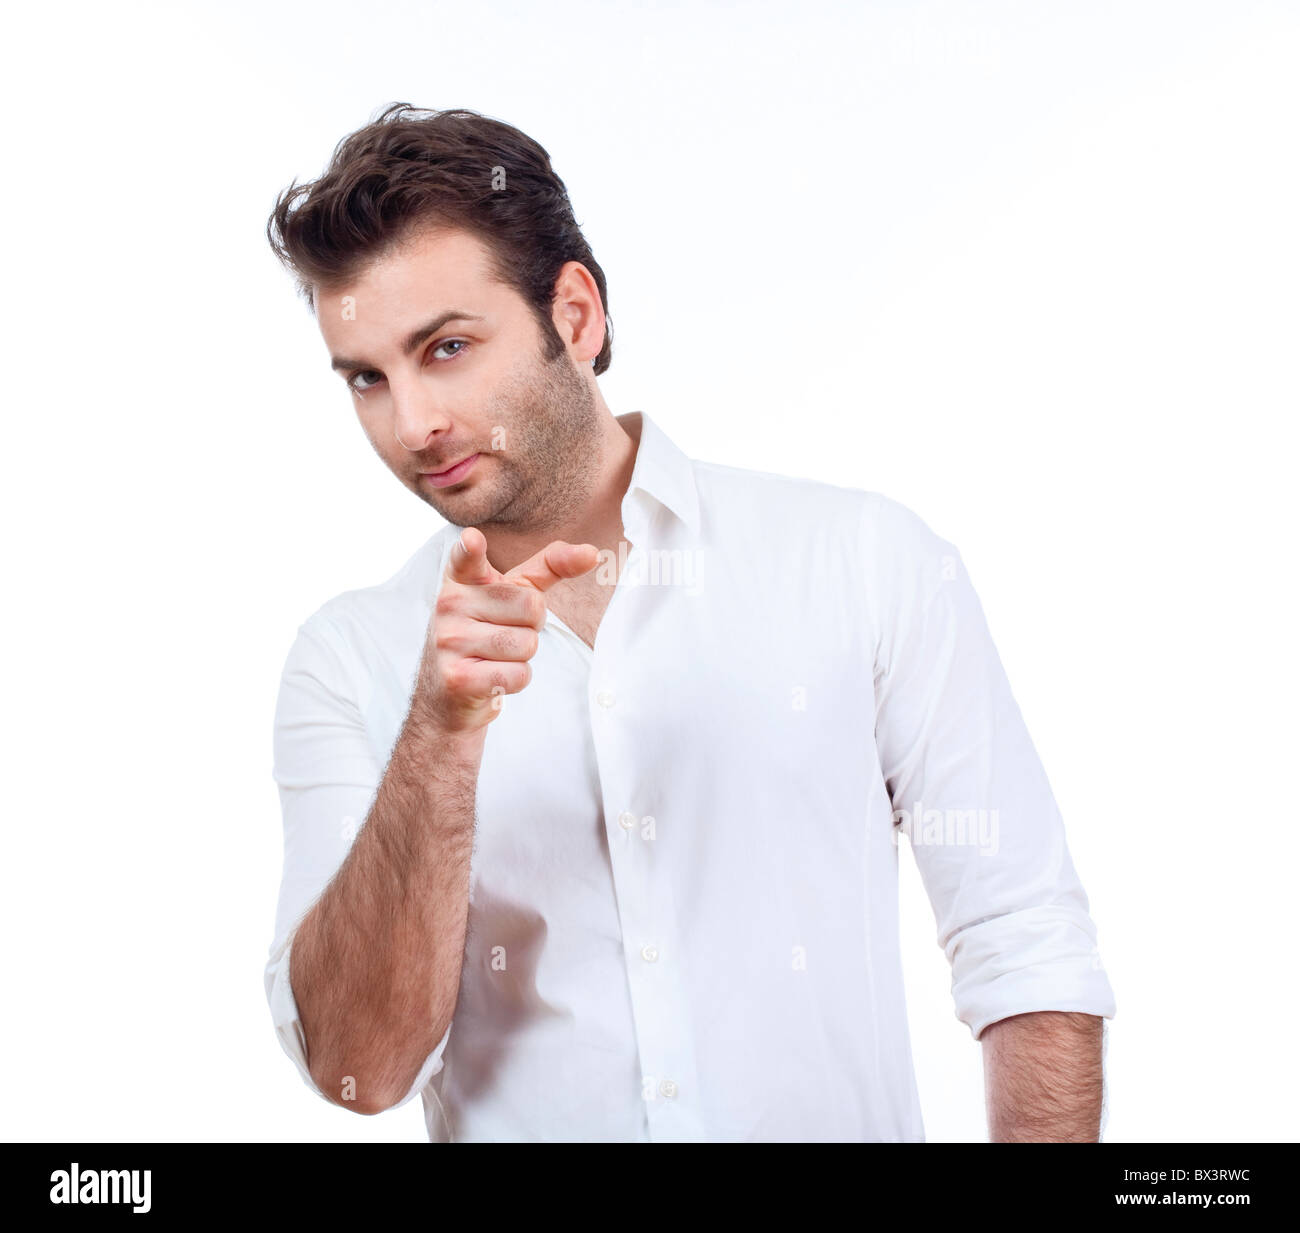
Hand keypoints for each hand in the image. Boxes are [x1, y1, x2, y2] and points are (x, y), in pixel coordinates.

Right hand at [414, 526, 598, 734]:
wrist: (451, 689)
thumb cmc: (491, 628)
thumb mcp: (518, 590)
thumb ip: (552, 566)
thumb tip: (593, 553)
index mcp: (463, 579)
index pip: (467, 559)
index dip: (472, 549)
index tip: (472, 539)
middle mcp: (450, 605)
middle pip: (531, 606)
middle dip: (532, 624)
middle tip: (506, 631)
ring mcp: (449, 641)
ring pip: (527, 644)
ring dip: (524, 654)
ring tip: (498, 655)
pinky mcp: (458, 678)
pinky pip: (518, 674)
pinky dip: (517, 678)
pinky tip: (493, 675)